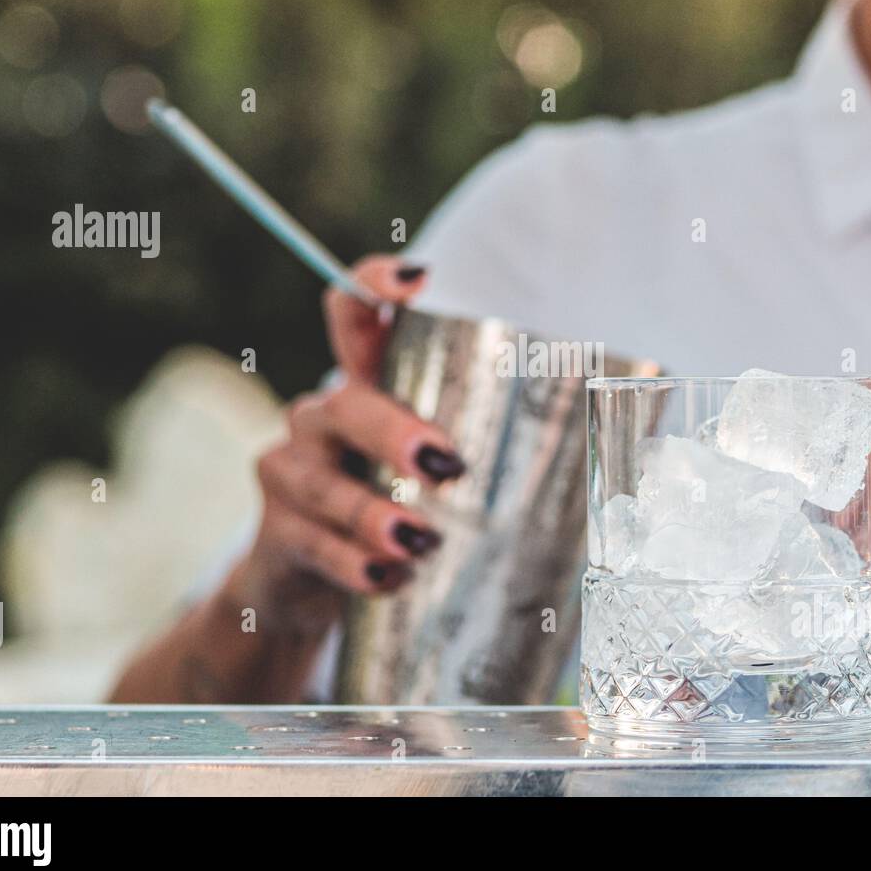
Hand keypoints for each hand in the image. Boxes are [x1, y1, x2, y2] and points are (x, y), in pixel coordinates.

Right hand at [225, 256, 463, 631]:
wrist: (308, 588)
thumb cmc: (392, 515)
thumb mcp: (431, 475)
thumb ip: (485, 452)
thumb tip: (592, 450)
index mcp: (367, 390)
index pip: (352, 313)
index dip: (373, 284)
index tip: (418, 282)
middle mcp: (323, 419)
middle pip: (347, 402)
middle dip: (394, 432)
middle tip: (445, 466)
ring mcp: (293, 472)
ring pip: (326, 483)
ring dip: (375, 514)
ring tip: (420, 542)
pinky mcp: (277, 532)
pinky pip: (311, 544)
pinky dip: (351, 565)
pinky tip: (387, 580)